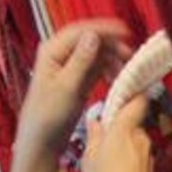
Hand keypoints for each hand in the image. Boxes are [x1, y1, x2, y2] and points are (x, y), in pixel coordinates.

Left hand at [13, 19, 129, 169]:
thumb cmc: (46, 118)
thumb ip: (80, 61)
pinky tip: (117, 78)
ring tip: (125, 70)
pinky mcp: (77, 82)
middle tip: (129, 54)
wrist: (42, 142)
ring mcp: (69, 68)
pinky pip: (96, 70)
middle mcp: (60, 56)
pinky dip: (108, 71)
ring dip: (112, 59)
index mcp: (52, 51)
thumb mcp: (66, 87)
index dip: (104, 29)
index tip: (124, 32)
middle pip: (90, 41)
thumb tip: (93, 37)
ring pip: (95, 55)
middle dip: (111, 46)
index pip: (81, 31)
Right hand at [80, 97, 158, 171]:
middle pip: (131, 124)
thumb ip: (93, 136)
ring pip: (133, 144)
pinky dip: (127, 164)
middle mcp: (141, 138)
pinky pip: (136, 160)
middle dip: (118, 130)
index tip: (121, 97)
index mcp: (125, 128)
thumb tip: (96, 122)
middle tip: (101, 143)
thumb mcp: (89, 159)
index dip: (132, 95)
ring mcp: (148, 156)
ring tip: (106, 166)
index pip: (138, 100)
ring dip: (121, 149)